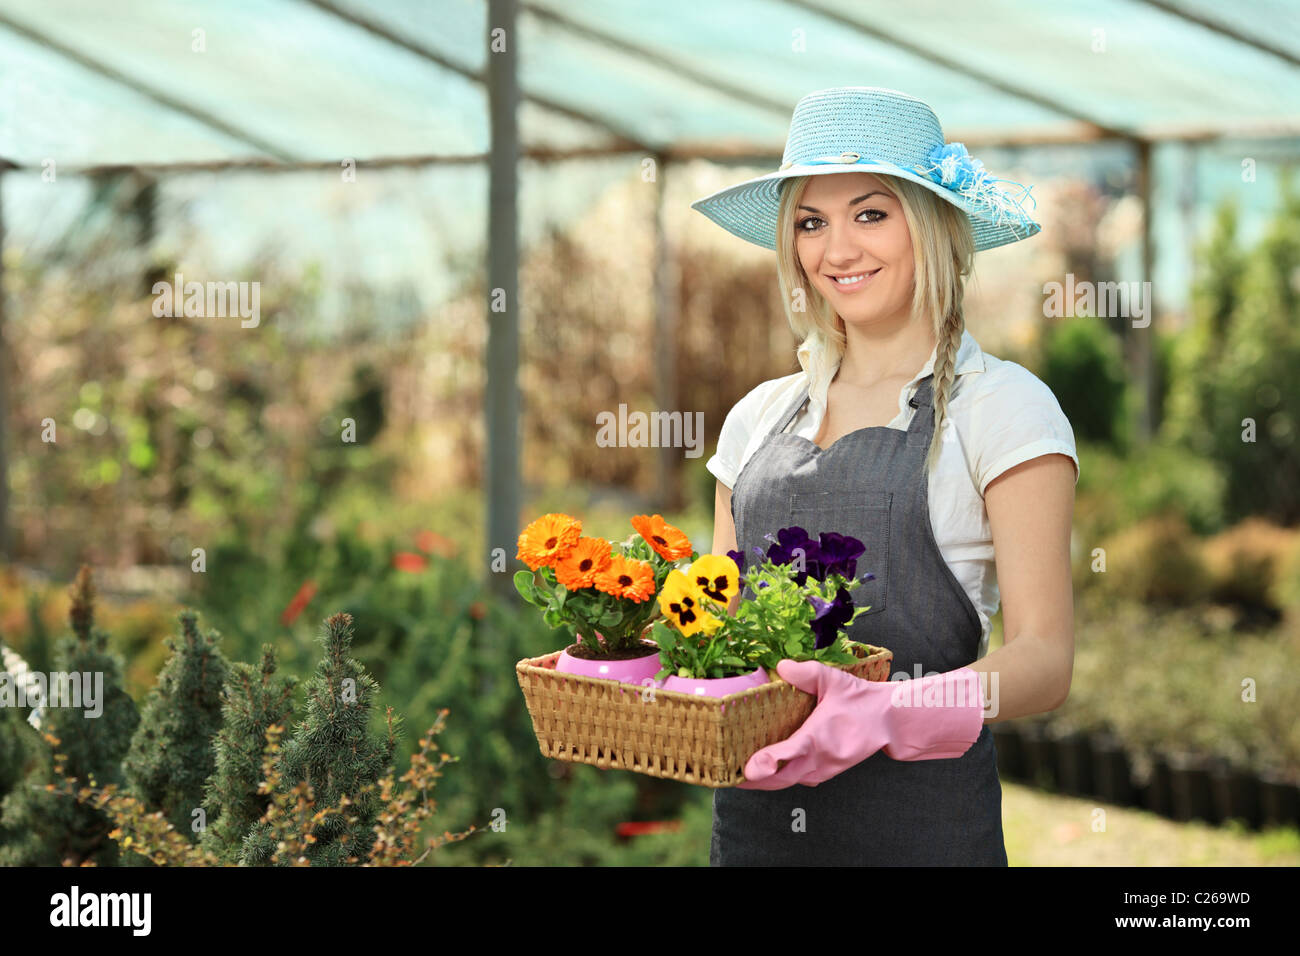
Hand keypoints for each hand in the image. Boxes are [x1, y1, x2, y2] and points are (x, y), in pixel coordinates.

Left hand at [736, 660, 985, 789]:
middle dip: (753, 780)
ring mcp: (822, 770)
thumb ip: (806, 672)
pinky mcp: (824, 773)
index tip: (747, 768)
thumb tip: (782, 665)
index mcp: (820, 737)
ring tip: (736, 775)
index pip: (791, 753)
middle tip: (726, 774)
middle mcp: (820, 759)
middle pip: (780, 779)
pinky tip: (762, 772)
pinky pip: (795, 780)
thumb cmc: (860, 701)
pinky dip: (777, 779)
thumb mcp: (834, 680)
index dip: (768, 762)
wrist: (888, 722)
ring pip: (786, 783)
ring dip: (763, 782)